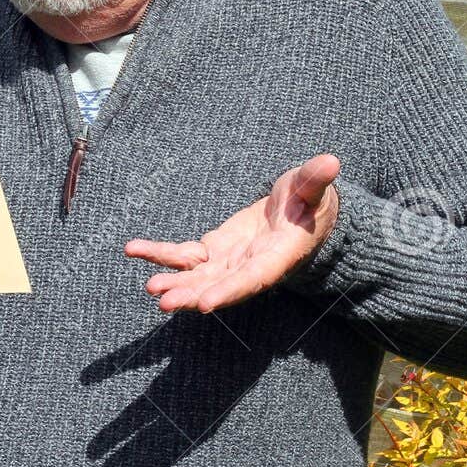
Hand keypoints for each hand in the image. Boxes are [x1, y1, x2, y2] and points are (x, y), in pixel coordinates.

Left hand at [124, 153, 341, 312]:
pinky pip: (184, 255)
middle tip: (165, 301)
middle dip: (192, 294)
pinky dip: (161, 253)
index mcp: (278, 255)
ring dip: (175, 280)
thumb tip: (331, 162)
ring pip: (199, 276)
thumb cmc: (311, 201)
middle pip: (220, 285)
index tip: (204, 304)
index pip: (253, 278)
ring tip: (150, 286)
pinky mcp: (214, 249)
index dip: (229, 290)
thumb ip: (315, 180)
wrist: (300, 212)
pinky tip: (134, 249)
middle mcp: (251, 265)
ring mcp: (230, 260)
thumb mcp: (313, 187)